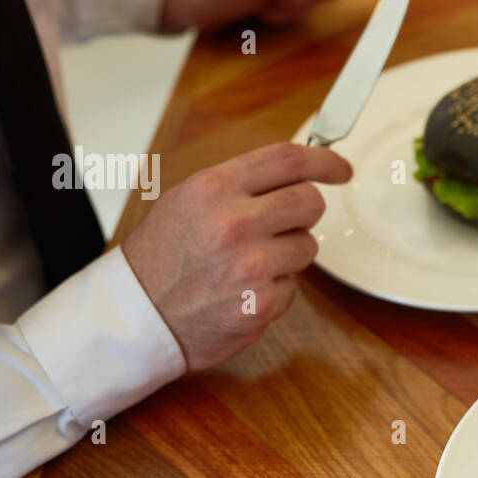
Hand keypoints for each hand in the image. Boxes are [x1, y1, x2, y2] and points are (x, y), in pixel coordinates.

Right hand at [122, 143, 348, 370]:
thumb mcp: (188, 201)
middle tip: (282, 224)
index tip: (342, 169)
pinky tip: (241, 293)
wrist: (136, 316)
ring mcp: (251, 266)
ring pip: (308, 245)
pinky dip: (275, 289)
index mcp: (214, 188)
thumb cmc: (161, 258)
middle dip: (304, 212)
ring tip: (248, 263)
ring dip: (289, 253)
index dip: (324, 161)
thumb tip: (296, 173)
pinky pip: (294, 286)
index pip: (288, 160)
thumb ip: (240, 184)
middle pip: (310, 201)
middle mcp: (235, 223)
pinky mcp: (263, 304)